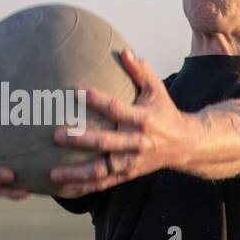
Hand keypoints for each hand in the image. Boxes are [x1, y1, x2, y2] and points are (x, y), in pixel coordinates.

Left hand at [50, 50, 197, 197]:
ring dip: (77, 173)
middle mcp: (137, 143)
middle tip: (57, 134)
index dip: (97, 100)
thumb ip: (141, 71)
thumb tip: (124, 51)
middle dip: (81, 140)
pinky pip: (104, 183)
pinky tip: (64, 188)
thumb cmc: (166, 113)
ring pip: (102, 170)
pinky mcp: (129, 174)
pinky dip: (85, 187)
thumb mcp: (157, 90)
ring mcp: (132, 162)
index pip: (117, 109)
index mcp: (142, 120)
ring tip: (53, 172)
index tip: (77, 91)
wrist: (186, 144)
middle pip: (106, 143)